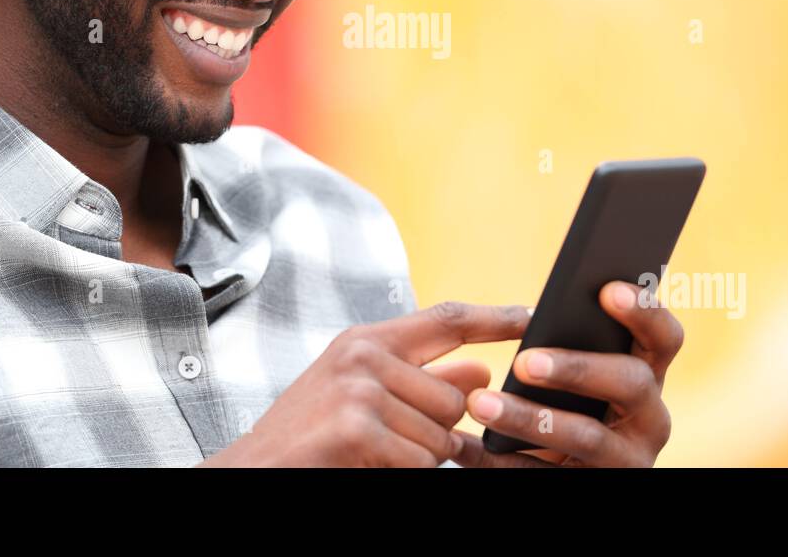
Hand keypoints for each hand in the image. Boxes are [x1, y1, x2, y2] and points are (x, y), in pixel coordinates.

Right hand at [200, 301, 530, 466]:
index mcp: (365, 340)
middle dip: (440, 432)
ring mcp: (359, 388)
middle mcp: (363, 355)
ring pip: (443, 435)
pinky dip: (404, 472)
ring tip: (374, 453)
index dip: (494, 318)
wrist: (255, 472)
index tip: (531, 316)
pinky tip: (367, 464)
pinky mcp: (357, 427)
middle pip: (456, 397)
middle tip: (392, 442)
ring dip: (420, 457)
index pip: (446, 319)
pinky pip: (421, 461)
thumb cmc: (310, 438)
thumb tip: (480, 372)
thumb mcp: (362, 395)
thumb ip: (418, 379)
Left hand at [450, 281, 682, 467]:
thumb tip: (529, 311)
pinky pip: (550, 475)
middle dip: (578, 368)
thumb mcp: (572, 368)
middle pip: (632, 382)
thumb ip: (568, 338)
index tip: (607, 289)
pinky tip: (467, 446)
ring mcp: (629, 459)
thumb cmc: (560, 398)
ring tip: (482, 403)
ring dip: (531, 419)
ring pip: (588, 436)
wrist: (554, 465)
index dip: (644, 311)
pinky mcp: (596, 486)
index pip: (663, 337)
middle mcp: (650, 417)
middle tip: (524, 360)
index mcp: (646, 372)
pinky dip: (506, 460)